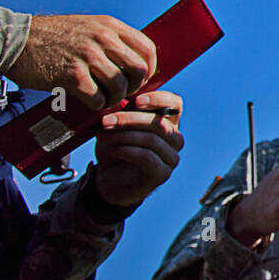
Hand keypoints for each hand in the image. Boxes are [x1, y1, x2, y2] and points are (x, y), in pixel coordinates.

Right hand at [6, 14, 157, 110]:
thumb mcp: (88, 27)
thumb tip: (134, 64)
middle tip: (122, 92)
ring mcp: (87, 56)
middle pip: (138, 70)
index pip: (147, 49)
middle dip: (134, 87)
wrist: (16, 41)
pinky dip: (97, 105)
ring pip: (120, 86)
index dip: (149, 69)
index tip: (139, 80)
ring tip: (104, 99)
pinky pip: (97, 98)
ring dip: (114, 98)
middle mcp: (102, 38)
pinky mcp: (71, 75)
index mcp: (109, 26)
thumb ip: (111, 41)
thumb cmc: (53, 38)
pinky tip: (89, 101)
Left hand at [93, 91, 184, 207]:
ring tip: (103, 136)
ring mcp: (170, 158)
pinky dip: (127, 151)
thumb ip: (123, 112)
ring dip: (124, 136)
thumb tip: (117, 98)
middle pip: (159, 123)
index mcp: (168, 122)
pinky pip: (147, 158)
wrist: (108, 180)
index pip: (174, 103)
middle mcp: (174, 139)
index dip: (158, 99)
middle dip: (129, 120)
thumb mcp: (118, 126)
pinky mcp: (162, 174)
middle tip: (105, 120)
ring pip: (152, 140)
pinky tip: (112, 149)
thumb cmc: (115, 148)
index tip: (135, 100)